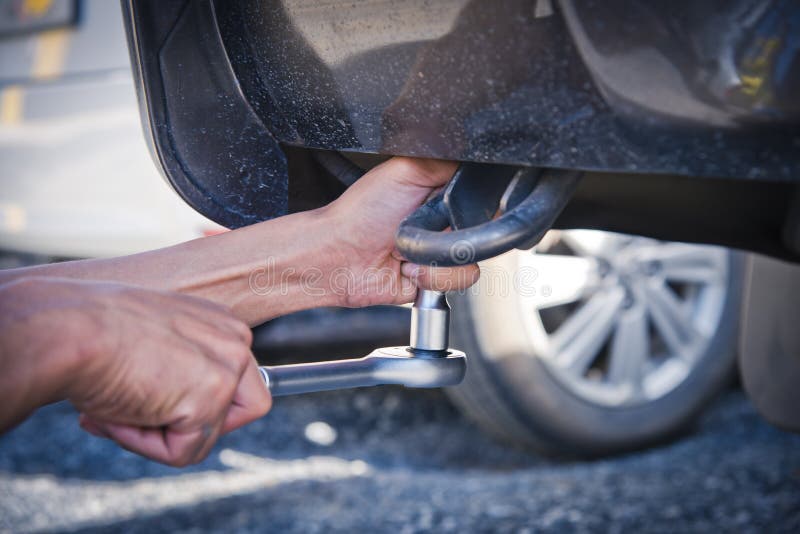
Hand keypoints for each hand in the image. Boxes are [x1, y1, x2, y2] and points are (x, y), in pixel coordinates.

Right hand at [0, 277, 269, 465]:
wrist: (67, 330)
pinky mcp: (212, 396)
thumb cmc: (90, 331)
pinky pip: (185, 451)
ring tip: (114, 409)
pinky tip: (116, 415)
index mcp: (219, 322)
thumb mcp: (147, 343)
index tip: (145, 399)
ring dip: (158, 435)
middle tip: (141, 414)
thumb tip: (170, 407)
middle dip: (192, 424)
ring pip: (209, 434)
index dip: (189, 405)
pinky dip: (145, 445)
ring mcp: (228, 366)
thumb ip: (174, 368)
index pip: (232, 381)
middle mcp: (235, 338)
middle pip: (243, 409)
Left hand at [322, 157, 479, 306]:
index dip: (476, 202)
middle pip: (483, 229)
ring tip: (409, 253)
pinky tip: (409, 269)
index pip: (482, 196)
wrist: (339, 256)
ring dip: (438, 258)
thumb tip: (479, 158)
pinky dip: (433, 276)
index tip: (450, 206)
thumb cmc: (361, 212)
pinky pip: (459, 280)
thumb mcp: (406, 171)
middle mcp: (445, 223)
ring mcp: (441, 253)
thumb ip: (446, 161)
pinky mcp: (437, 279)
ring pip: (472, 258)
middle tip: (421, 227)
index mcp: (441, 193)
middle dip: (454, 232)